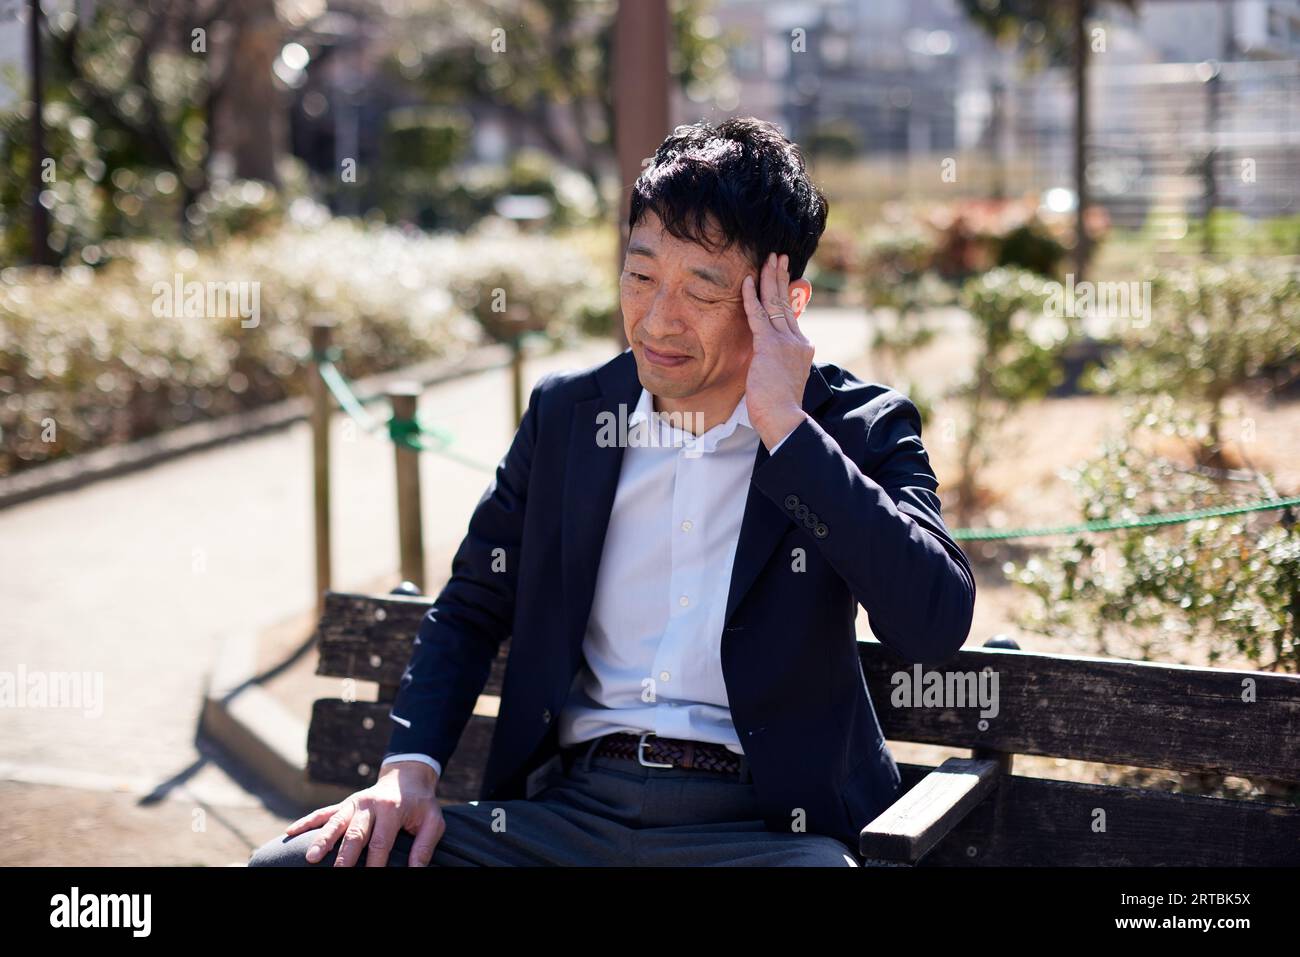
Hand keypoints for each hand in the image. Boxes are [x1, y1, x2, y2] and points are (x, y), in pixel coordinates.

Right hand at [284, 760, 442, 866]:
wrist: (408, 777)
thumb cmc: (420, 805)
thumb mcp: (433, 821)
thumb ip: (425, 845)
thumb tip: (415, 870)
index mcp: (392, 809)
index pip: (381, 842)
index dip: (375, 863)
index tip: (372, 877)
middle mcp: (369, 805)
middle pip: (355, 834)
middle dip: (345, 856)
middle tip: (338, 872)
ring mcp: (354, 803)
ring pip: (335, 822)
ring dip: (322, 840)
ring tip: (311, 857)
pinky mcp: (344, 804)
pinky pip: (323, 812)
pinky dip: (306, 822)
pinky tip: (290, 831)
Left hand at [742, 252, 812, 448]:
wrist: (784, 418)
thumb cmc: (780, 406)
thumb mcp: (781, 378)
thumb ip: (775, 361)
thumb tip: (764, 357)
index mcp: (802, 347)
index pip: (791, 314)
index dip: (785, 294)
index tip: (781, 277)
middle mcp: (797, 340)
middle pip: (787, 302)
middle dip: (781, 277)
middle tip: (777, 257)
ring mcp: (785, 342)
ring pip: (776, 303)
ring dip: (770, 278)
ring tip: (768, 259)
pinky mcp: (770, 346)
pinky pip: (759, 315)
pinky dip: (752, 297)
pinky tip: (748, 281)